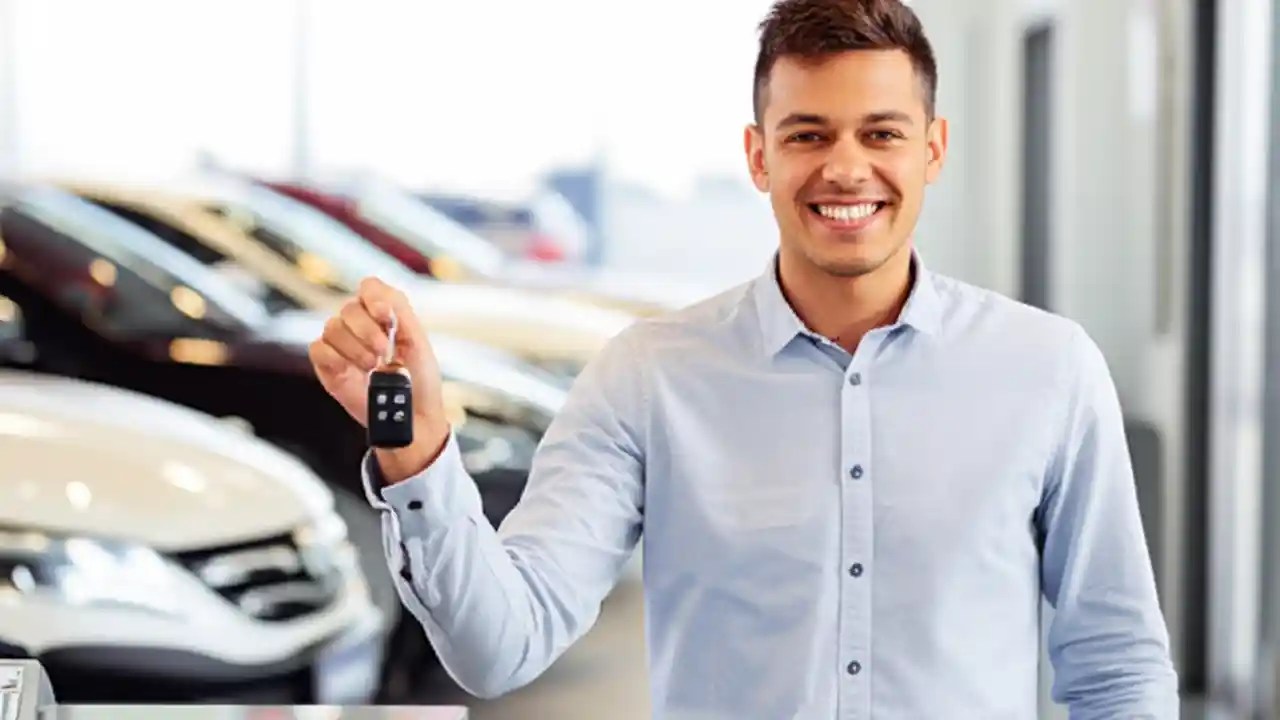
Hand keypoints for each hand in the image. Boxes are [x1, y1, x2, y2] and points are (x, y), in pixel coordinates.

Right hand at [309, 277, 450, 483]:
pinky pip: (318, 349)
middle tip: (383, 353)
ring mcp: (341, 343)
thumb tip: (383, 301)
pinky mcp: (327, 364)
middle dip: (367, 331)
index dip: (375, 297)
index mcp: (383, 314)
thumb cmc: (418, 379)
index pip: (370, 287)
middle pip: (349, 308)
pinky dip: (336, 358)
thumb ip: (401, 314)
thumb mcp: (418, 342)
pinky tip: (353, 371)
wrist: (410, 414)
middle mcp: (360, 324)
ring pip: (332, 327)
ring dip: (355, 348)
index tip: (386, 317)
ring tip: (372, 367)